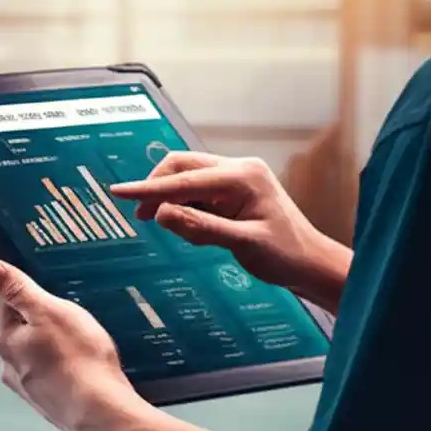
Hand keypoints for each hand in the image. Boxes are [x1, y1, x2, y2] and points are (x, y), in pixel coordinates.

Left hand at [0, 259, 147, 430]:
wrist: (102, 413)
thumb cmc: (78, 358)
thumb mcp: (48, 310)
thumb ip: (17, 288)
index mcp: (5, 343)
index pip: (10, 307)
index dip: (36, 299)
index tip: (58, 301)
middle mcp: (10, 369)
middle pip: (27, 332)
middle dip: (49, 325)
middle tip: (76, 325)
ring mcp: (31, 391)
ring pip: (43, 356)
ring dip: (60, 350)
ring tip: (86, 348)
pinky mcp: (52, 406)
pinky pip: (58, 378)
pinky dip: (71, 372)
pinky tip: (89, 370)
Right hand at [109, 152, 349, 306]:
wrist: (312, 264)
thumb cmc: (285, 256)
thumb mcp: (243, 245)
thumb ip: (200, 228)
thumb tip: (160, 214)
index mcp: (242, 177)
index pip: (184, 181)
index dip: (148, 188)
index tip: (117, 192)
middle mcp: (239, 169)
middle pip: (182, 167)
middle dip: (158, 189)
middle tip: (141, 218)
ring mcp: (238, 177)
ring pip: (188, 177)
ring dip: (172, 199)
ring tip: (171, 227)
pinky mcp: (236, 189)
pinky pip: (199, 190)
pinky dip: (187, 205)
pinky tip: (192, 227)